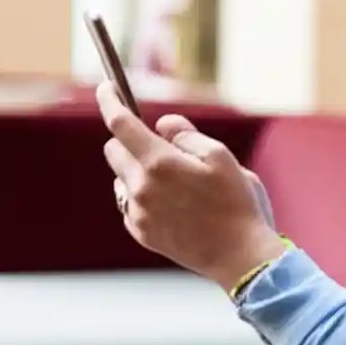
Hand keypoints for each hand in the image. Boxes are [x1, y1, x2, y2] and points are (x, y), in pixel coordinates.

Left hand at [96, 82, 287, 289]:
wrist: (239, 256)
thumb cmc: (236, 203)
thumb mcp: (221, 157)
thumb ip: (187, 134)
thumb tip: (162, 125)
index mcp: (160, 163)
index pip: (120, 123)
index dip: (110, 101)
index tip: (106, 88)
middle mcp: (141, 187)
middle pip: (114, 149)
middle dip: (130, 140)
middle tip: (162, 146)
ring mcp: (138, 212)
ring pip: (121, 177)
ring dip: (137, 170)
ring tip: (175, 184)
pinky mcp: (140, 232)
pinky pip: (129, 203)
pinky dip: (143, 195)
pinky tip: (174, 205)